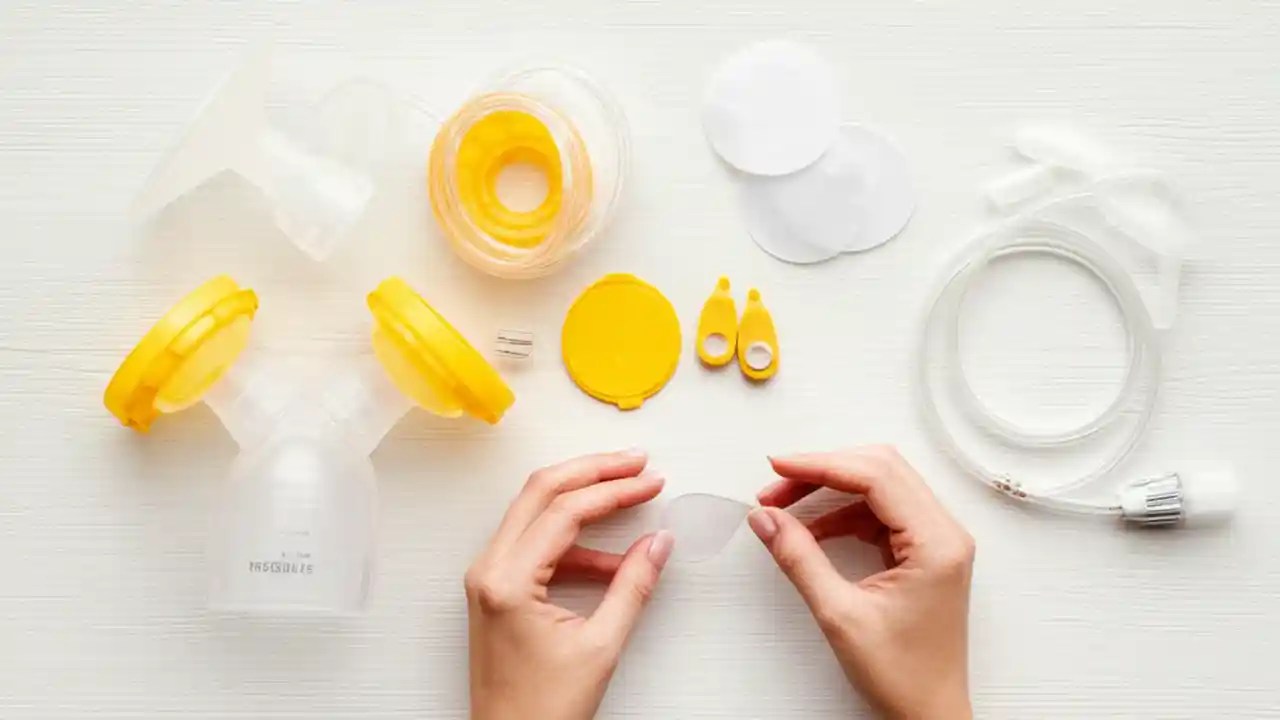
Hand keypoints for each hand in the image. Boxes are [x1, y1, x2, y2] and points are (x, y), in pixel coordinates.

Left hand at [465, 450, 672, 719]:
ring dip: (583, 500)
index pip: (564, 512)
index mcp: (506, 581)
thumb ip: (633, 586)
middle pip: (541, 492)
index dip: (614, 490)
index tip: (649, 481)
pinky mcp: (497, 588)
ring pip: (536, 511)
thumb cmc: (540, 711)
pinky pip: (536, 544)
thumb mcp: (600, 646)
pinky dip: (574, 541)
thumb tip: (658, 543)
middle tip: (635, 463)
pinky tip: (612, 557)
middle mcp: (488, 570)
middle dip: (593, 472)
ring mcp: (488, 577)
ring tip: (629, 498)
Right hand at [750, 447, 974, 719]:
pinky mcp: (923, 552)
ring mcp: (936, 540)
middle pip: (879, 470)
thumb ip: (799, 558)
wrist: (928, 714)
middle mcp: (944, 533)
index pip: (876, 476)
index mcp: (937, 543)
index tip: (780, 467)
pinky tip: (810, 529)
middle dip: (823, 471)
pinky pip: (879, 513)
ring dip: (829, 489)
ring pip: (878, 486)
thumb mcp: (839, 615)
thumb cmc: (902, 676)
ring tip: (784, 506)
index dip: (822, 465)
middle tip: (776, 485)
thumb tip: (766, 519)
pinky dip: (841, 513)